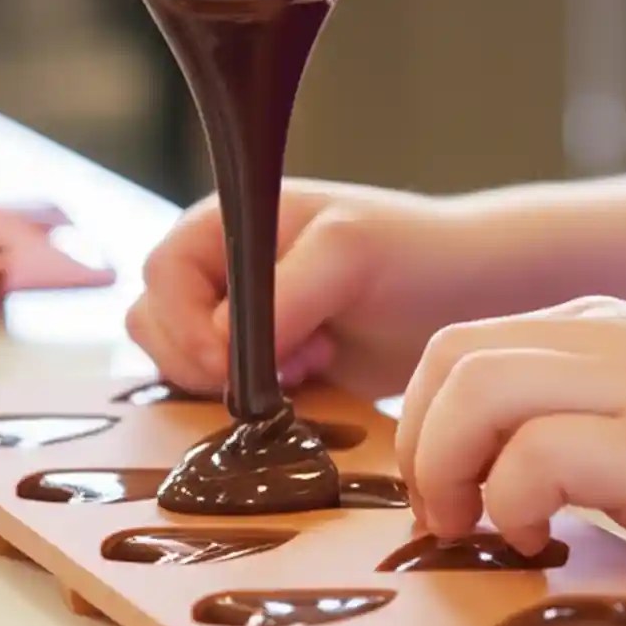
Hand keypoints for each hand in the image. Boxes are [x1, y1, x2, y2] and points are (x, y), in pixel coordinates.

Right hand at [127, 178, 475, 397]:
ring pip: (185, 364)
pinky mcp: (267, 365)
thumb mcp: (350, 254)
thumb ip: (284, 293)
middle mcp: (223, 269)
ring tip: (310, 364)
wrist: (468, 298)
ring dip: (235, 382)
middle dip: (207, 359)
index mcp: (228, 223)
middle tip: (288, 362)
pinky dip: (255, 402)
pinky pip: (224, 393)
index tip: (232, 360)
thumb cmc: (416, 253)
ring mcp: (242, 320)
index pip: (161, 275)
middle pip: (157, 325)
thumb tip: (225, 347)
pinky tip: (313, 383)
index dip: (185, 324)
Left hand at [396, 295, 625, 586]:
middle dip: (416, 437)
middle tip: (438, 506)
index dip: (423, 415)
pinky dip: (510, 501)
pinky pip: (535, 455)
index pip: (463, 344)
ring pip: (474, 390)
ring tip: (470, 522)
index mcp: (595, 326)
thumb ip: (578, 404)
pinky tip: (537, 537)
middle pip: (449, 355)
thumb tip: (498, 460)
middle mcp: (601, 339)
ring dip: (445, 464)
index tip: (439, 479)